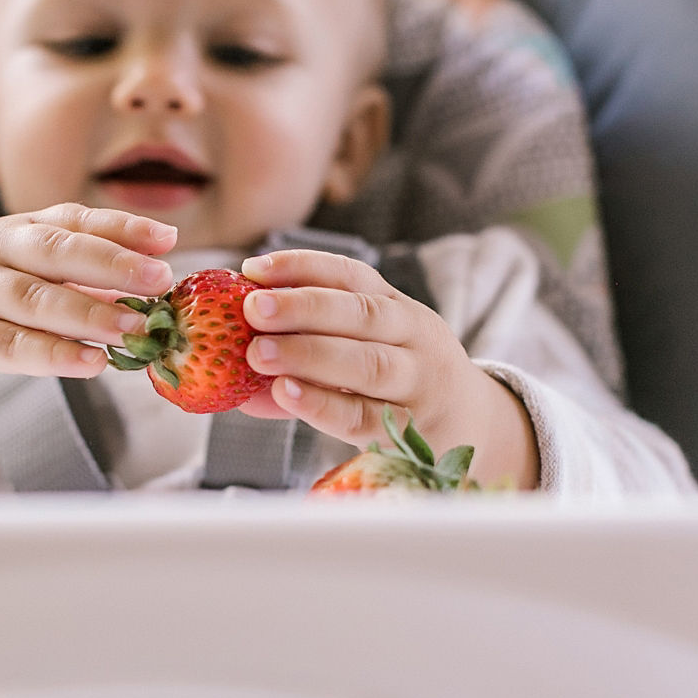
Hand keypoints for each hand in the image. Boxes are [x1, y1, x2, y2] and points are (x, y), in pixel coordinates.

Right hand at [0, 204, 175, 463]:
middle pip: (57, 250)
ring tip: (135, 329)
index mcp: (18, 228)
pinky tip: (93, 363)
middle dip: (113, 264)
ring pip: (37, 300)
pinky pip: (13, 346)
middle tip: (160, 279)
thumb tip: (152, 277)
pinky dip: (56, 355)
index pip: (74, 220)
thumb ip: (83, 270)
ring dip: (90, 314)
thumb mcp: (28, 270)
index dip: (123, 227)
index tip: (168, 240)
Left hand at [238, 248, 537, 488]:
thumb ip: (303, 348)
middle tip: (253, 310)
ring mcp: (417, 383)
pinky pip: (365, 416)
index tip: (253, 269)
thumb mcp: (366, 347)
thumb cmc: (396, 380)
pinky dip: (322, 405)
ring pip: (366, 364)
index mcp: (396, 306)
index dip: (301, 267)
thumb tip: (225, 356)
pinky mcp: (412, 430)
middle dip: (303, 308)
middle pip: (361, 314)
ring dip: (308, 356)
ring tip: (257, 354)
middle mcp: (413, 336)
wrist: (472, 424)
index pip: (352, 276)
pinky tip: (285, 395)